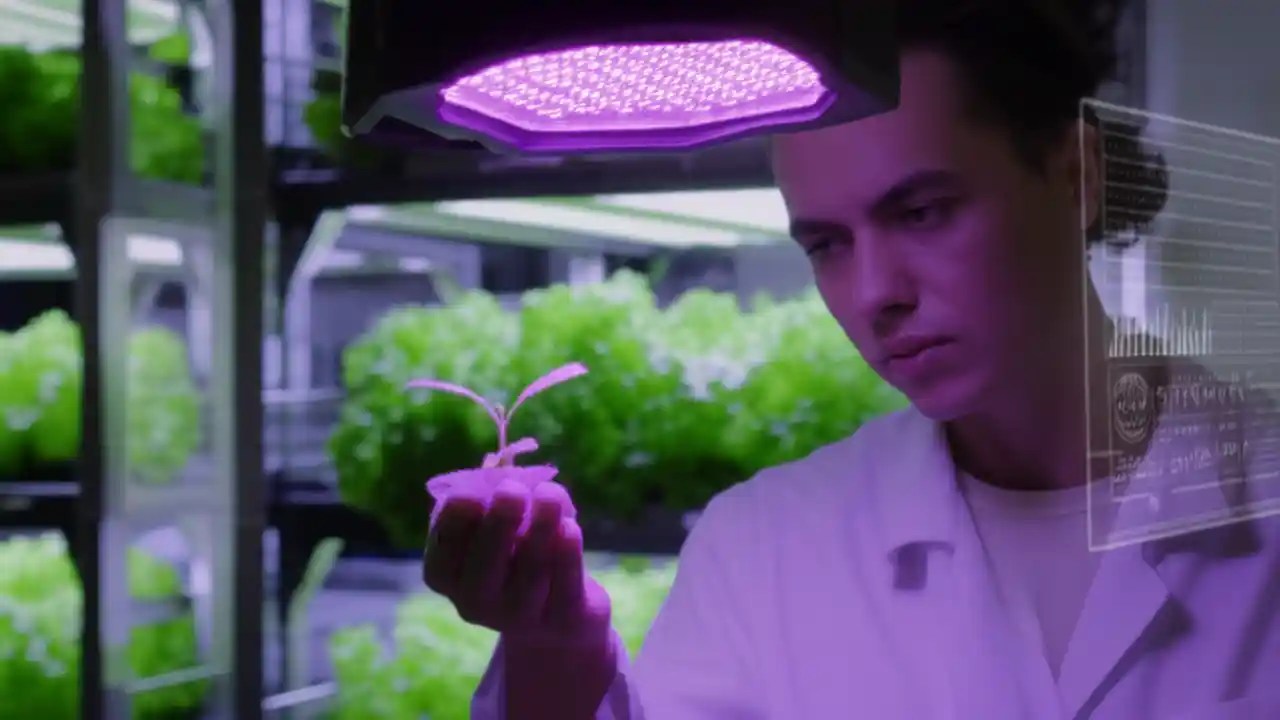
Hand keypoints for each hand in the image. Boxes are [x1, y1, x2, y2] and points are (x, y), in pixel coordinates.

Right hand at [423, 479, 612, 649]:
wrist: (556, 610)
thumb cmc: (516, 551)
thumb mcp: (498, 524)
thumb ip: (494, 500)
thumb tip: (506, 476)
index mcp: (447, 574)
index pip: (444, 548)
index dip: (455, 520)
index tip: (471, 494)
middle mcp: (474, 602)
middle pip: (485, 565)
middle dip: (499, 524)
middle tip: (512, 490)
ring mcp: (518, 618)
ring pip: (530, 573)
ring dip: (541, 529)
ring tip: (552, 493)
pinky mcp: (561, 622)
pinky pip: (564, 587)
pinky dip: (568, 555)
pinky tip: (570, 526)